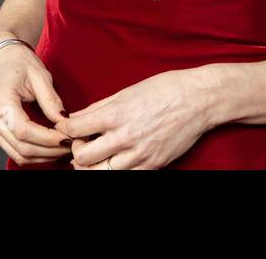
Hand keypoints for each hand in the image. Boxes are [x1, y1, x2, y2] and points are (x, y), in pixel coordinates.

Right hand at [0, 43, 71, 164]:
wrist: (2, 57)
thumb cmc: (19, 62)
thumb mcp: (39, 74)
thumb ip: (51, 100)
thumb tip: (64, 122)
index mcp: (0, 100)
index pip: (23, 131)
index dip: (47, 139)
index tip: (68, 138)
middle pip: (21, 147)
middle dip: (49, 151)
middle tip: (72, 145)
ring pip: (18, 154)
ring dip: (43, 156)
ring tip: (64, 148)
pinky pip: (15, 150)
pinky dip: (35, 153)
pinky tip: (51, 147)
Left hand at [54, 67, 217, 169]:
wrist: (199, 100)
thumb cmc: (164, 89)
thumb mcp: (126, 91)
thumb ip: (98, 107)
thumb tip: (75, 117)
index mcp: (116, 114)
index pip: (75, 129)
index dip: (66, 129)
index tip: (67, 127)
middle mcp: (125, 137)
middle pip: (82, 157)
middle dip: (75, 151)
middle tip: (82, 143)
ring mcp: (139, 155)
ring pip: (100, 173)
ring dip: (92, 165)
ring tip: (97, 155)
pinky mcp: (152, 166)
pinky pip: (124, 176)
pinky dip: (114, 170)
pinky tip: (116, 159)